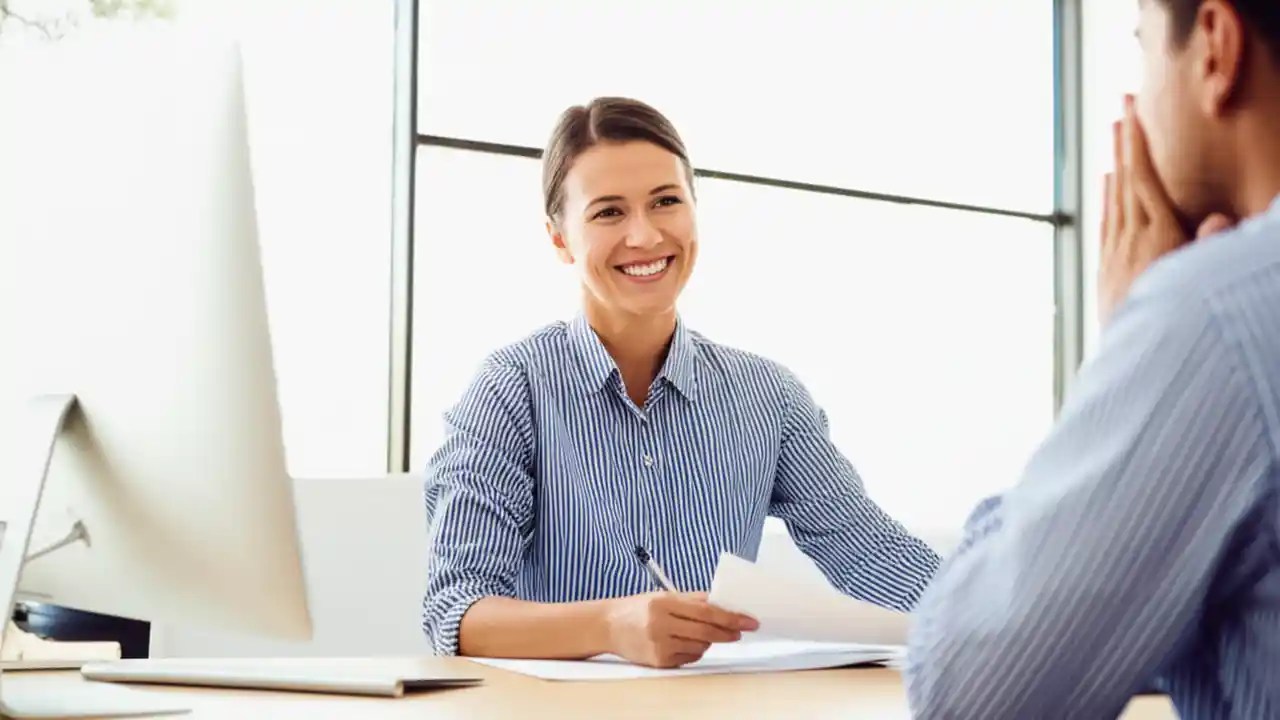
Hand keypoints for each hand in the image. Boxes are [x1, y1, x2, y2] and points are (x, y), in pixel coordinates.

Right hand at [603, 591, 757, 667]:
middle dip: (728, 632)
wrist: (607, 626)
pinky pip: (688, 658)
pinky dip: (694, 650)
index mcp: (664, 604)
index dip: (730, 617)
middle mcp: (660, 625)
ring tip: (701, 633)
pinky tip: (685, 642)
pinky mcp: (658, 661)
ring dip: (709, 641)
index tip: (748, 620)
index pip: (706, 611)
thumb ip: (692, 599)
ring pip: (699, 647)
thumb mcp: (663, 596)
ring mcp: (659, 645)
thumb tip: (724, 603)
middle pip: (706, 631)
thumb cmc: (638, 608)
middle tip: (740, 631)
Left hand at [1099, 96, 1233, 326]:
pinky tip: (1109, 183)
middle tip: (1123, 106)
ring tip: (1117, 134)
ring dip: (1117, 164)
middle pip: (1127, 180)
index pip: (1145, 177)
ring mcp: (1116, 255)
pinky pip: (1108, 223)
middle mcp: (1131, 240)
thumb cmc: (1180, 322)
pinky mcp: (1107, 272)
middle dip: (1126, 142)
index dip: (1138, 143)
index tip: (1131, 112)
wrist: (1140, 363)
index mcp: (1157, 236)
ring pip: (1115, 198)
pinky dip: (1109, 198)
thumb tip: (1218, 220)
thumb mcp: (1201, 282)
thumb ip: (1211, 248)